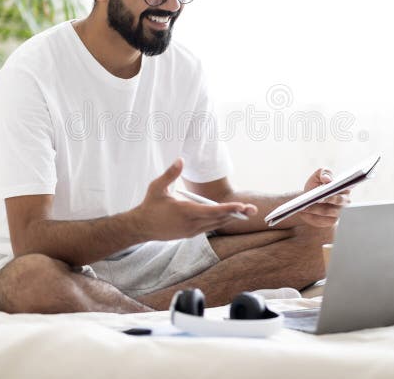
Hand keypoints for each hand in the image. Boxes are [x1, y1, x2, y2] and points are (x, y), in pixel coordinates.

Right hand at [129, 157, 254, 240]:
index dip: (228, 209)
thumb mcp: (157, 187)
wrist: (140, 227)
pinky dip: (220, 221)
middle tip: (253, 209)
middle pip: (219, 219)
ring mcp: (191, 231)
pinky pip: (209, 227)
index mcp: (185, 211)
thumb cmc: (149, 205)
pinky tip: (228, 216)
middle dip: (236, 213)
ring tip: (246, 211)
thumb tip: (181, 159)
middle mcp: (191, 224)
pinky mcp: (190, 234)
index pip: (211, 211)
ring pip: (216, 225)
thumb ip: (170, 174)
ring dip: (230, 218)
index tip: (241, 205)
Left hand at [299, 168, 350, 227]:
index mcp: (345, 187)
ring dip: (315, 208)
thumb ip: (324, 173)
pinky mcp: (330, 221)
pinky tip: (303, 211)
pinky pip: (321, 219)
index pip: (347, 186)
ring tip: (304, 205)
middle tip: (318, 198)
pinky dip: (311, 215)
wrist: (308, 199)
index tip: (331, 184)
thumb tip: (327, 179)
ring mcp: (338, 212)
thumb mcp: (318, 176)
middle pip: (338, 200)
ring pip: (327, 211)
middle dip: (328, 198)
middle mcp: (344, 200)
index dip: (340, 186)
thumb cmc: (316, 185)